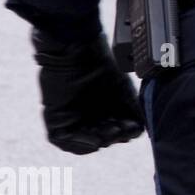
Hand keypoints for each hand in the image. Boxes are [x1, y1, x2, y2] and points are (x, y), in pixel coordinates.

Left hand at [32, 30, 144, 154]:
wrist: (76, 49)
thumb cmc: (100, 62)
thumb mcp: (123, 89)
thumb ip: (133, 109)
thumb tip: (140, 129)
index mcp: (107, 105)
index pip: (118, 129)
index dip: (126, 132)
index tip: (131, 128)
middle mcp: (89, 113)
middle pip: (102, 137)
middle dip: (112, 137)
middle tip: (119, 129)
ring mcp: (71, 116)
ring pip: (82, 142)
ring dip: (97, 142)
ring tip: (106, 134)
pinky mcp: (55, 117)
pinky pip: (62, 140)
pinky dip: (77, 144)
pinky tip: (93, 140)